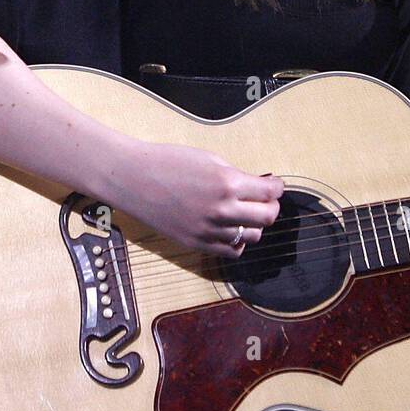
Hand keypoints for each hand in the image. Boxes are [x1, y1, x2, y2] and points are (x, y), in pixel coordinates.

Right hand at [118, 141, 284, 257]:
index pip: (270, 192)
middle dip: (271, 206)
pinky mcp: (196, 244)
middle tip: (265, 199)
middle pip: (267, 218)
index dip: (277, 187)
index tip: (274, 184)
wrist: (132, 179)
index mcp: (227, 184)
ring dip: (255, 224)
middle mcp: (221, 210)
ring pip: (251, 237)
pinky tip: (230, 228)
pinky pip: (230, 251)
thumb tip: (257, 186)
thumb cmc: (168, 162)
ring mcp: (208, 231)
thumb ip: (236, 176)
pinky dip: (237, 241)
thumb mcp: (210, 160)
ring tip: (246, 213)